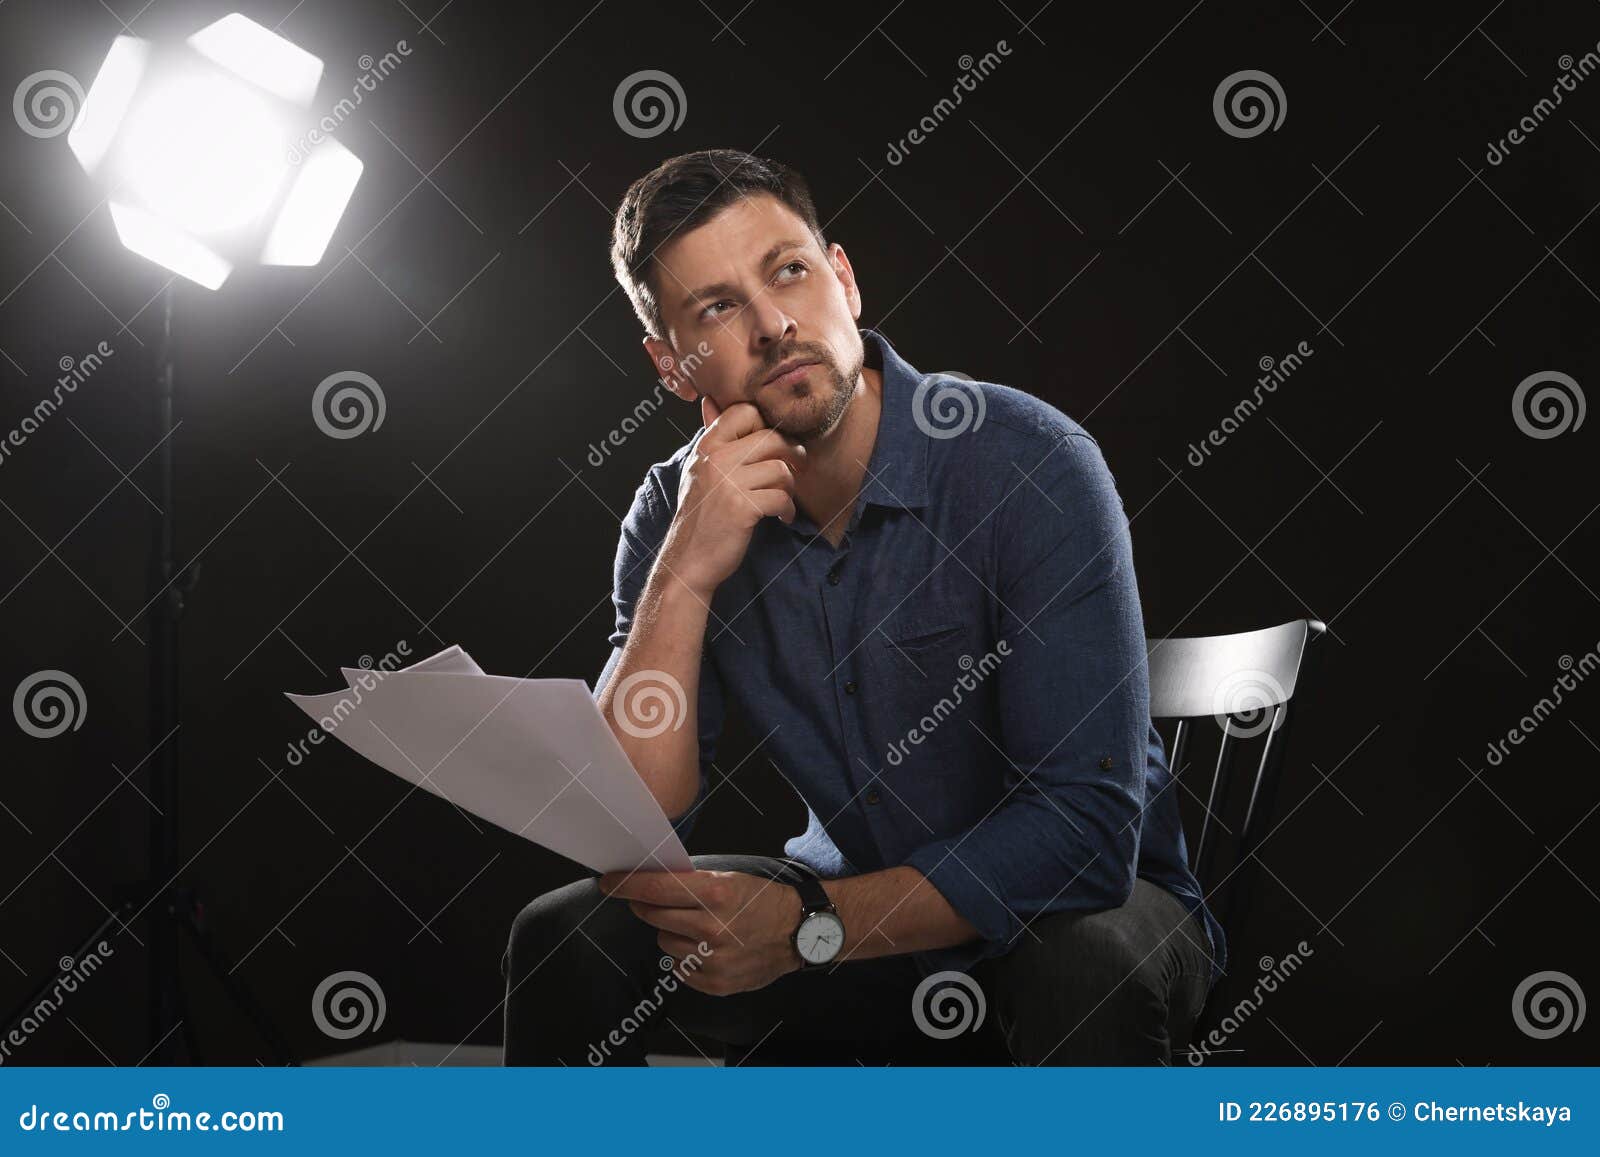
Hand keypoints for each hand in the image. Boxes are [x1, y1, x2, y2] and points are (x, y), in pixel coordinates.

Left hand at [597, 867, 804, 995]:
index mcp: (715, 894)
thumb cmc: (762, 901)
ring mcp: (712, 959)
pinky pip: (678, 968)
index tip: (608, 882)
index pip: (655, 888)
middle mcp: (711, 928)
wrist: (796, 934)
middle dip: (651, 907)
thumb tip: (648, 881)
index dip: (627, 884)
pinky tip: (709, 949)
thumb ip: (689, 883)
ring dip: (674, 934)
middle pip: (653, 916)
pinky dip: (687, 958)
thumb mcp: (729, 879)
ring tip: (701, 929)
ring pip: (664, 942)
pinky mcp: (714, 982)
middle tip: (661, 903)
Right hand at [659, 396, 806, 597]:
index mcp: (706, 446)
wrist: (689, 560)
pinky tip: (782, 517)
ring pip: (781, 468)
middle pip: (772, 438)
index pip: (745, 411)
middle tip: (795, 470)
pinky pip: (781, 497)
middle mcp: (716, 459)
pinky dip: (787, 510)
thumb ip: (711, 437)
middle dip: (791, 455)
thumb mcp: (699, 470)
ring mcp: (728, 483)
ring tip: (783, 499)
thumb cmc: (701, 514)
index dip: (766, 425)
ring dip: (790, 487)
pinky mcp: (742, 507)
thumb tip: (709, 400)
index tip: (772, 446)